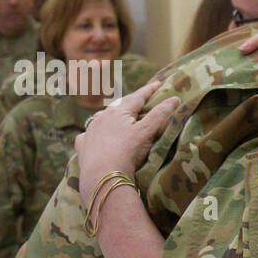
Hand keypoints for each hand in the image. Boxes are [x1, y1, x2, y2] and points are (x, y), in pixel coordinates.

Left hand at [74, 80, 177, 202]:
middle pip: (118, 105)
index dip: (149, 90)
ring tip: (114, 116)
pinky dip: (92, 133)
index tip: (159, 84)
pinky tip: (92, 136)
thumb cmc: (127, 151)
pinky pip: (87, 135)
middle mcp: (102, 117)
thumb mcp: (147, 132)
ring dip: (109, 116)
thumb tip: (175, 99)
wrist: (102, 174)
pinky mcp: (82, 145)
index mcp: (119, 111)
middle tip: (138, 99)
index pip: (138, 97)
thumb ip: (160, 114)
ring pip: (100, 118)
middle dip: (129, 102)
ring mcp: (90, 131)